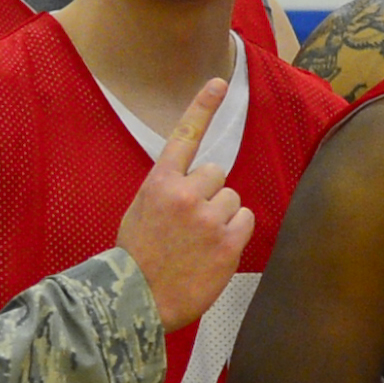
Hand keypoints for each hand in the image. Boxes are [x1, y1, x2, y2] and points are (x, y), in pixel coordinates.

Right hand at [115, 78, 255, 330]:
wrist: (137, 300)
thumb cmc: (137, 259)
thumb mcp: (140, 212)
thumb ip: (168, 191)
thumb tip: (194, 184)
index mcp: (160, 183)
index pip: (185, 135)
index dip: (203, 106)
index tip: (220, 82)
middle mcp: (186, 193)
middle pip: (218, 174)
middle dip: (210, 194)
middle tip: (191, 223)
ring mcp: (209, 218)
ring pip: (234, 199)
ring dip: (223, 217)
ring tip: (199, 242)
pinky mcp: (228, 243)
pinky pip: (246, 222)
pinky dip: (235, 235)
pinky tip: (214, 251)